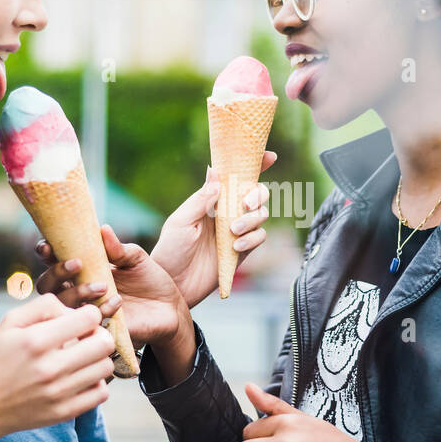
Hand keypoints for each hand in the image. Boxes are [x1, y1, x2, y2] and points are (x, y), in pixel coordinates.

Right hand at [0, 292, 114, 439]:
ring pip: (106, 367)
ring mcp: (59, 393)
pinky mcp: (65, 412)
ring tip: (82, 359)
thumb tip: (73, 309)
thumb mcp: (10, 323)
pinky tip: (80, 379)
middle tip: (86, 339)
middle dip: (99, 335)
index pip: (90, 318)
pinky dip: (96, 383)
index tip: (80, 322)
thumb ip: (43, 306)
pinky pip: (102, 393)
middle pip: (105, 343)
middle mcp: (50, 367)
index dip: (89, 315)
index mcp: (36, 341)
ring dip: (98, 359)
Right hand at [35, 225, 188, 348]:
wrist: (170, 308)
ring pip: (63, 305)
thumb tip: (103, 229)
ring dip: (78, 293)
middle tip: (77, 264)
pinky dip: (101, 310)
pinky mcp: (98, 328)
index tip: (48, 246)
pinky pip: (87, 322)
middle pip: (47, 285)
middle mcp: (78, 290)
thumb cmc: (150, 280)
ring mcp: (86, 310)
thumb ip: (118, 248)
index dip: (46, 253)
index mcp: (83, 269)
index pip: (53, 261)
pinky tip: (118, 302)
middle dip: (56, 273)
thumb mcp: (136, 259)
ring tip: (103, 285)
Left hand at [151, 153, 276, 308]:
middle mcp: (226, 213)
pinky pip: (260, 237)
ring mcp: (236, 231)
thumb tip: (216, 173)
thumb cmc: (171, 250)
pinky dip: (252, 238)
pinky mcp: (242, 250)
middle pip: (256, 194)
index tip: (269, 156)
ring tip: (232, 230)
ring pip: (261, 215)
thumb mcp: (180, 221)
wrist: (174, 284)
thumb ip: (200, 199)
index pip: (235, 178)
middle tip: (245, 203)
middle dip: (257, 195)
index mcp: (211, 200)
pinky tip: (236, 246)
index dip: (254, 165)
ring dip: (251, 219)